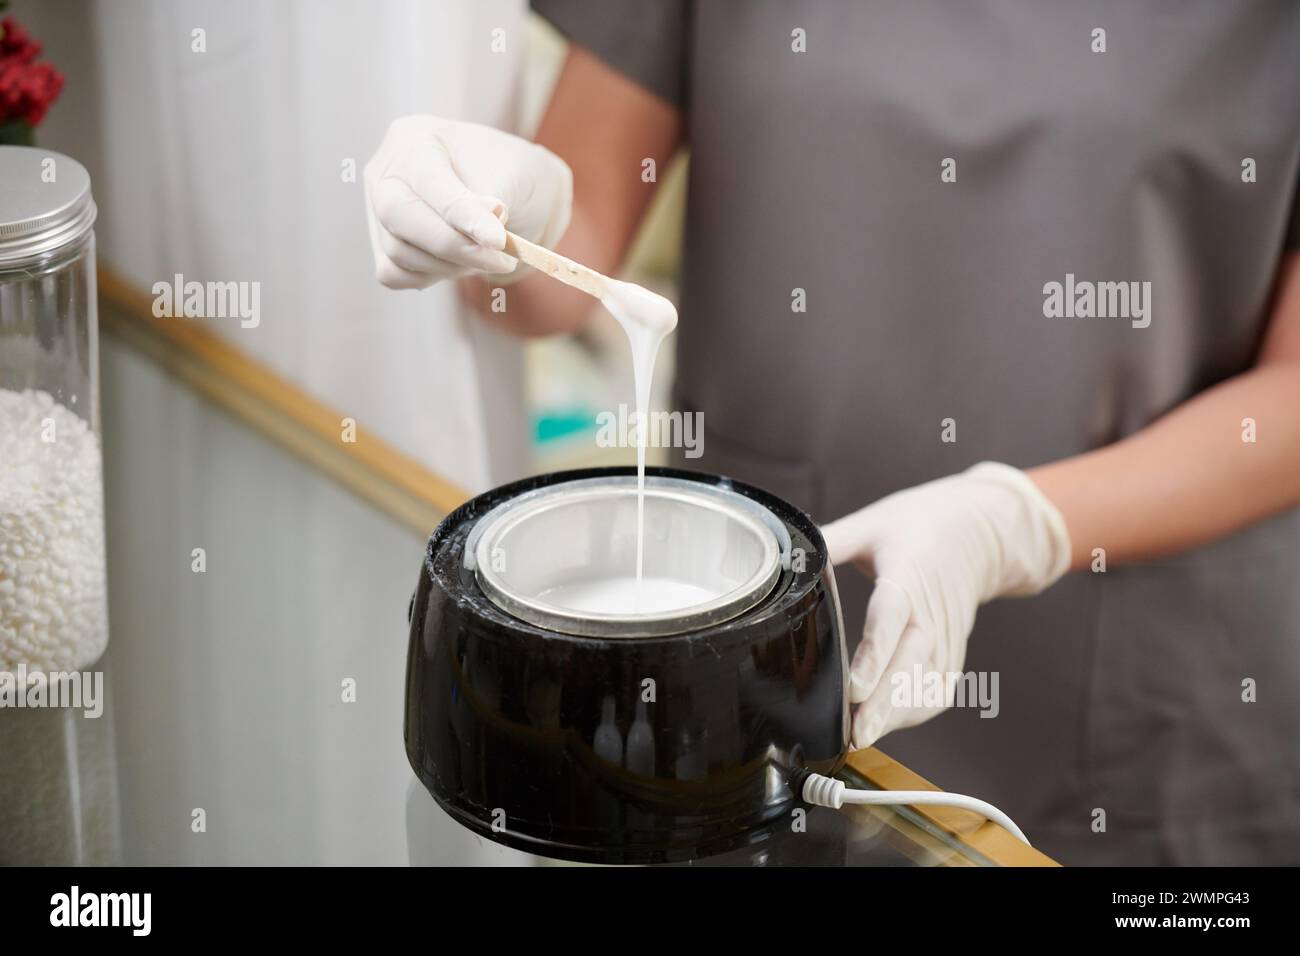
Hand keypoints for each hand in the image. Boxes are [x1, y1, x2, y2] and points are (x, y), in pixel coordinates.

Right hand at [364, 115, 572, 289]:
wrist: (511, 199)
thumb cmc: (511, 178)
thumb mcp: (514, 178)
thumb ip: (493, 204)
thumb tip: (483, 232)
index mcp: (414, 138)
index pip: (428, 179)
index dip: (462, 214)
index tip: (498, 240)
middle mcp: (385, 171)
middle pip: (397, 215)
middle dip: (454, 246)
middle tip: (501, 259)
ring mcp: (376, 210)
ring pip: (399, 252)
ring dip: (452, 265)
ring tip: (489, 257)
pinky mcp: (381, 246)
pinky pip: (394, 274)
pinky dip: (431, 276)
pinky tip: (461, 264)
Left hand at [822, 463, 1070, 747]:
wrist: (978, 531)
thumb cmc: (918, 525)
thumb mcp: (871, 523)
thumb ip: (830, 542)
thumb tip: (785, 556)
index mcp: (909, 573)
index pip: (892, 617)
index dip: (875, 655)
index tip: (856, 688)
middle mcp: (933, 611)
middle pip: (911, 664)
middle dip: (885, 704)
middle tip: (856, 734)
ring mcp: (948, 636)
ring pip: (928, 685)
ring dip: (898, 715)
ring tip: (861, 737)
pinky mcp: (954, 652)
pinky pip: (938, 690)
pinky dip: (915, 712)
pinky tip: (888, 725)